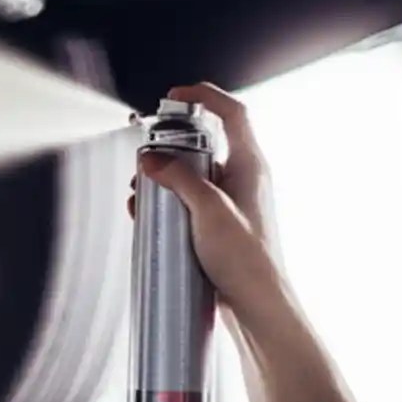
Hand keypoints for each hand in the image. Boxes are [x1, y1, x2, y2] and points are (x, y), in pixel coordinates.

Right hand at [127, 83, 283, 319]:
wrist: (258, 305)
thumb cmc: (247, 261)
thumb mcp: (208, 210)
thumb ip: (179, 178)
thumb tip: (152, 158)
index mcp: (249, 166)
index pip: (232, 113)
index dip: (205, 96)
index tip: (174, 95)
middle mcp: (242, 180)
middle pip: (204, 143)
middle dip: (169, 147)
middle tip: (147, 157)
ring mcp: (231, 202)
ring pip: (192, 174)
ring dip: (164, 178)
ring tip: (143, 193)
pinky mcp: (218, 225)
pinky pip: (189, 201)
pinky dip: (167, 202)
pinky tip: (150, 215)